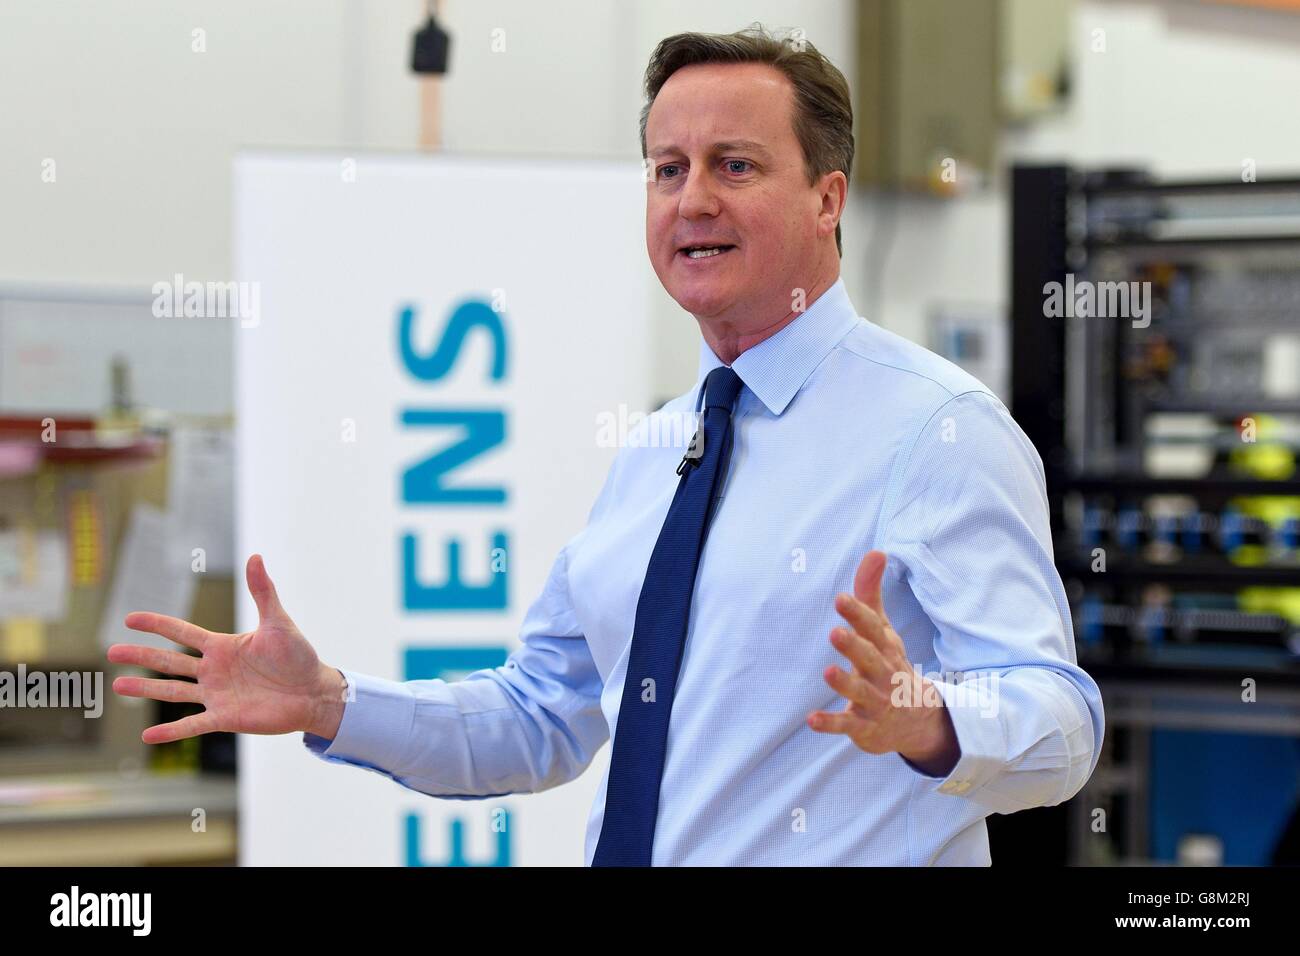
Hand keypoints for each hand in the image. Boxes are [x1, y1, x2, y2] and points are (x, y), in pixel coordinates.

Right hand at [107, 554, 345, 743]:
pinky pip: (193, 724)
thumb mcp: (277, 622)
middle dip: (141, 656)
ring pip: (173, 691)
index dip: (157, 625)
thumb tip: (255, 556)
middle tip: (111, 652)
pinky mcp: (226, 718)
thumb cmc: (298, 656)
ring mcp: (217, 695)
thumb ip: (263, 592)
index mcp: (222, 646)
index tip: (130, 619)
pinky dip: (172, 731)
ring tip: (117, 687)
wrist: (314, 691)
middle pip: (169, 662)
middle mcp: (214, 670)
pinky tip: (148, 736)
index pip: (182, 632)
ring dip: (146, 690)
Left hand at [807, 550, 959, 776]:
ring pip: (860, 692)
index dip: (857, 613)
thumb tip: (875, 551)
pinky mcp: (864, 727)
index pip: (872, 628)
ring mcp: (875, 701)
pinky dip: (830, 724)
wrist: (919, 720)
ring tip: (828, 671)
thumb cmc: (890, 664)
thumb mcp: (883, 630)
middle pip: (869, 658)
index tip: (840, 598)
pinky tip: (811, 719)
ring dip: (845, 683)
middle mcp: (883, 673)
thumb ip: (871, 594)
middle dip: (854, 645)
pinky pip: (847, 725)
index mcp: (885, 647)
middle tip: (835, 632)